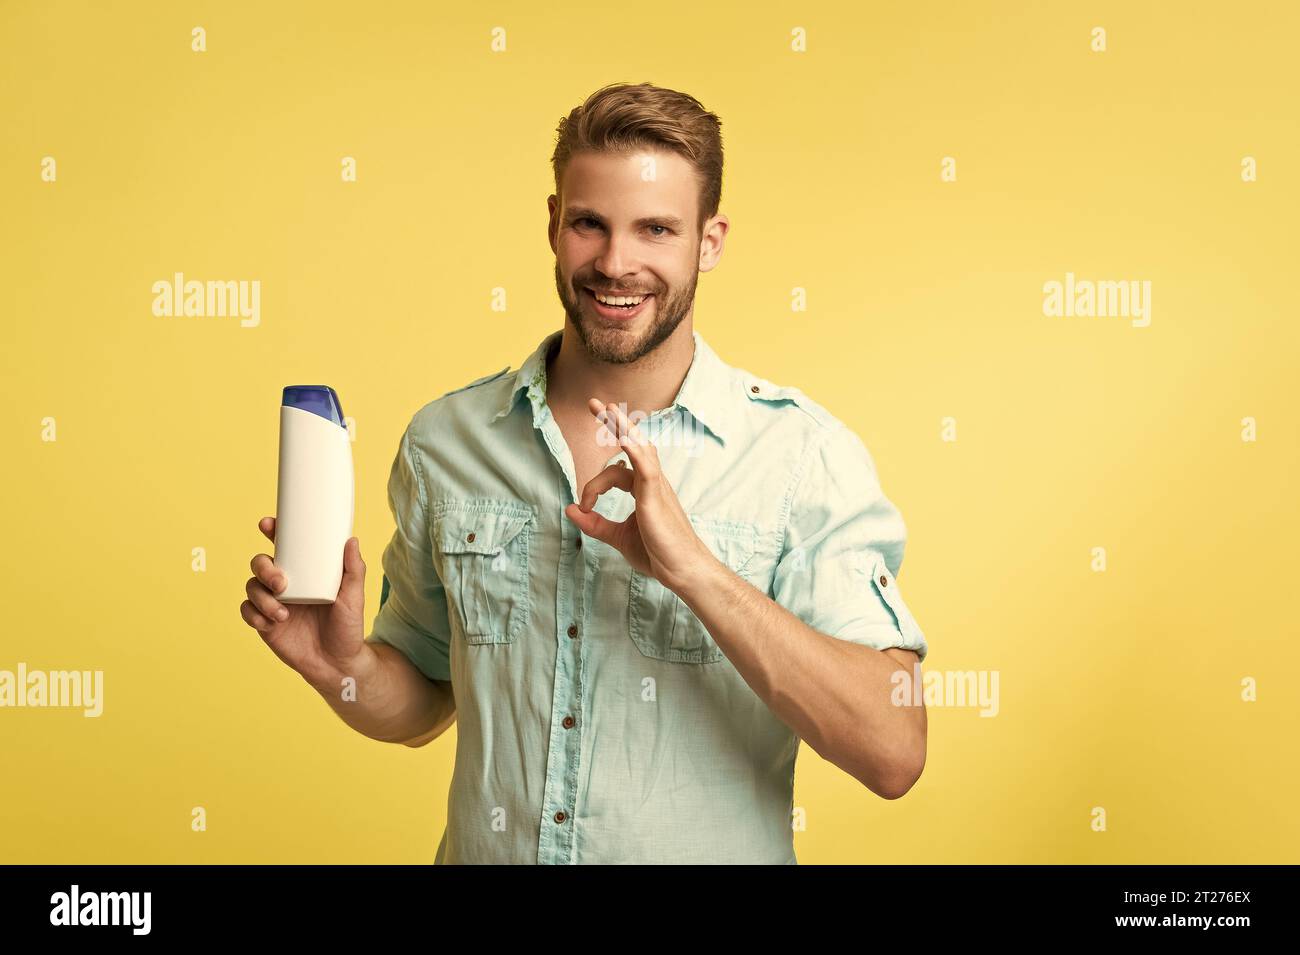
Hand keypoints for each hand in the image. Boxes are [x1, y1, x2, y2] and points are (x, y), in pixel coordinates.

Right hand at [239, 517, 369, 688]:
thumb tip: (351, 540)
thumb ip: (354, 570)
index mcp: (304, 572)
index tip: (268, 524)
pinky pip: (248, 612)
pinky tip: (271, 623)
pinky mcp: (264, 623)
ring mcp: (273, 603)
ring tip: (283, 613)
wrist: (337, 663)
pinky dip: (255, 615)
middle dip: (264, 568)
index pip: (284, 546)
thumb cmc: (347, 626)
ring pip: (252, 588)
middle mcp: (285, 584)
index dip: (272, 532)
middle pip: (260, 563)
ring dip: (262, 598)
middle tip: (281, 583)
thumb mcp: (353, 597)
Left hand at [564, 399, 716, 594]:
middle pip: (632, 444)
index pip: (616, 470)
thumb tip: (570, 509)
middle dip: (614, 423)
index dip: (594, 486)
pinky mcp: (656, 496)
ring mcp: (656, 487)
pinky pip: (645, 466)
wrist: (682, 571)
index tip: (584, 507)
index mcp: (644, 489)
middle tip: (595, 403)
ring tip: (606, 408)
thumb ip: (594, 524)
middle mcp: (651, 482)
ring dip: (621, 427)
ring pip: (639, 448)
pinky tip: (622, 437)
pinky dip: (633, 450)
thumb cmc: (658, 554)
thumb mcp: (617, 537)